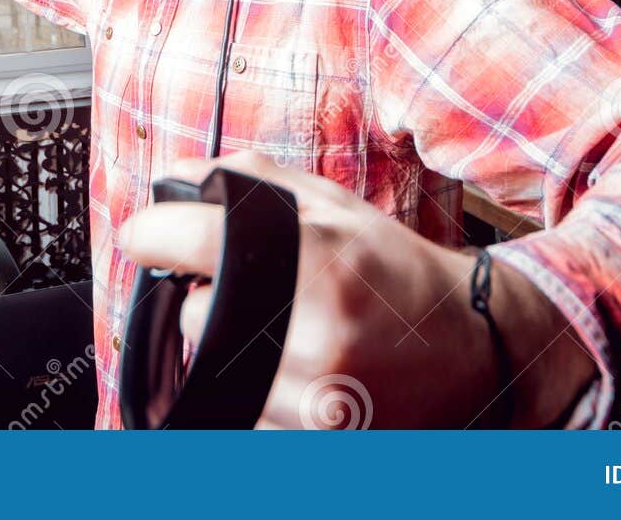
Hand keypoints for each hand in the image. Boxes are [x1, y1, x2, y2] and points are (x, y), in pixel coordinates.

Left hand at [117, 151, 595, 428]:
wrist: (473, 352)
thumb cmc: (397, 273)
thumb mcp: (334, 207)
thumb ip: (249, 181)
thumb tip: (171, 177)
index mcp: (317, 260)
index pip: (186, 241)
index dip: (152, 233)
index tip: (147, 237)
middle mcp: (314, 332)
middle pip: (196, 314)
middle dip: (210, 299)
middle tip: (251, 294)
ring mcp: (314, 399)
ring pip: (213, 369)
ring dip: (230, 349)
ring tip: (282, 333)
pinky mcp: (312, 443)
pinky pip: (240, 412)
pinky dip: (252, 390)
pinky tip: (295, 372)